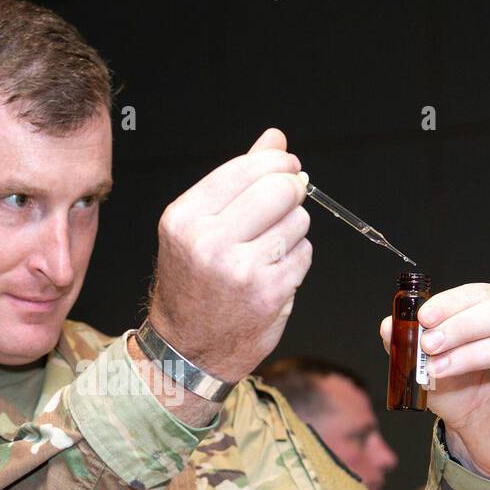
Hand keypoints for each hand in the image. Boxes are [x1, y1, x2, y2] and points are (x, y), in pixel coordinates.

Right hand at [147, 128, 311, 383]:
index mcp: (184, 219)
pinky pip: (304, 254)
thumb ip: (237, 179)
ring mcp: (240, 270)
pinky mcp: (269, 293)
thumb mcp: (199, 227)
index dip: (277, 162)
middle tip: (286, 201)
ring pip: (298, 222)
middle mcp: (208, 243)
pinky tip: (273, 271)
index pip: (245, 168)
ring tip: (268, 248)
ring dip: (293, 230)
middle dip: (291, 191)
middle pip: (280, 189)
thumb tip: (274, 138)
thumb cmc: (193, 286)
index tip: (287, 166)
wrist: (186, 350)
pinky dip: (296, 259)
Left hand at [379, 283, 489, 479]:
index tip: (422, 318)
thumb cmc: (462, 394)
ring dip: (472, 348)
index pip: (476, 293)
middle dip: (458, 325)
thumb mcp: (426, 369)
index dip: (449, 302)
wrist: (481, 437)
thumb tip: (388, 325)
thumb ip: (407, 346)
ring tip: (441, 366)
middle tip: (429, 344)